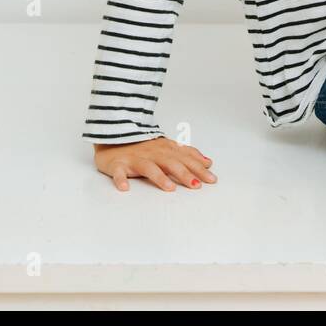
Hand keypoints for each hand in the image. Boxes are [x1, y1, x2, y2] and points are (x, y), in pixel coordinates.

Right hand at [93, 137, 216, 191]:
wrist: (114, 137)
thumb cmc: (144, 147)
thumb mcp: (168, 148)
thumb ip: (188, 155)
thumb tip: (208, 162)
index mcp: (165, 150)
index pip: (185, 159)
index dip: (198, 169)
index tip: (212, 179)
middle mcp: (153, 154)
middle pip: (170, 163)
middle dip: (184, 174)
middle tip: (196, 186)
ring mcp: (135, 159)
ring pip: (148, 168)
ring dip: (159, 178)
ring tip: (169, 188)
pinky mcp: (117, 165)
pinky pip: (118, 172)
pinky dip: (120, 180)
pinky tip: (124, 188)